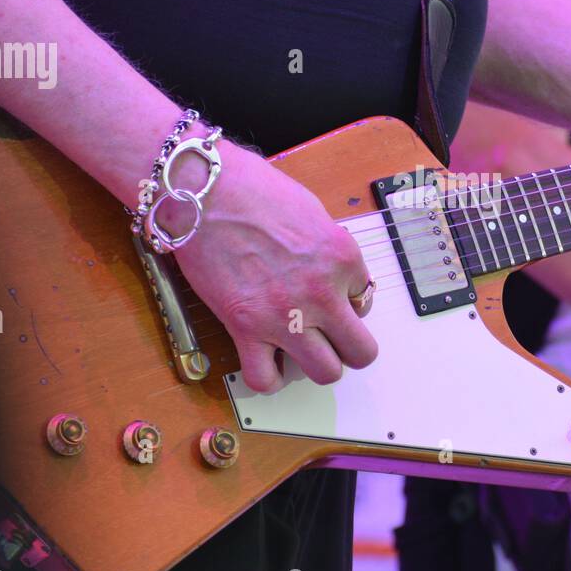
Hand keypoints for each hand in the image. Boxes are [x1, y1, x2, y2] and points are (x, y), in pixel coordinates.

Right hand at [170, 145, 377, 392]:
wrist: (204, 192)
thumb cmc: (253, 191)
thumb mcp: (312, 214)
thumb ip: (328, 252)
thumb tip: (334, 277)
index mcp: (343, 259)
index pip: (366, 301)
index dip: (345, 300)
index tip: (327, 294)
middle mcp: (322, 292)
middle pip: (361, 352)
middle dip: (347, 347)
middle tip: (328, 336)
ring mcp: (286, 315)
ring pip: (326, 373)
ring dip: (315, 365)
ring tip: (298, 349)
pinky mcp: (246, 329)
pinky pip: (266, 379)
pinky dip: (268, 378)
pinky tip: (265, 360)